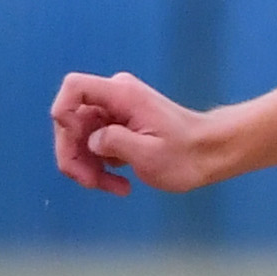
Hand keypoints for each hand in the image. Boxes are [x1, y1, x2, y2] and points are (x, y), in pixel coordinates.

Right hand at [50, 74, 276, 194]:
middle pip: (71, 121)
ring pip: (80, 138)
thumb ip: (114, 143)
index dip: (63, 113)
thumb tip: (91, 141)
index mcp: (122, 95)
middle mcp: (115, 98)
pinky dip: (100, 166)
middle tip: (92, 184)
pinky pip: (94, 145)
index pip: (74, 87)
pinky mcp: (118, 127)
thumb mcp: (149, 154)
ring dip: (88, 167)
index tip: (77, 142)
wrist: (213, 154)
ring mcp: (116, 112)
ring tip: (114, 188)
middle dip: (75, 155)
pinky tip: (120, 184)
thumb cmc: (188, 155)